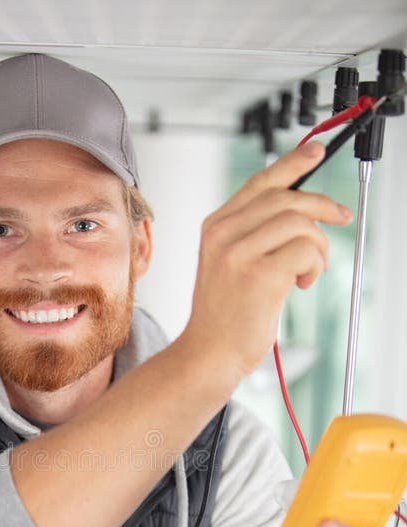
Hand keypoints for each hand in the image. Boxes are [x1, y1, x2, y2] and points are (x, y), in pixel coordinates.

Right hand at [183, 143, 353, 378]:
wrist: (208, 352)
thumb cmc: (224, 313)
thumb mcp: (228, 262)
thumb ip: (252, 233)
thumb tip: (300, 207)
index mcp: (216, 226)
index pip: (261, 182)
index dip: (293, 163)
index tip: (316, 151)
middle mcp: (223, 234)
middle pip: (288, 197)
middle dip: (322, 208)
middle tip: (339, 219)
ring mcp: (239, 253)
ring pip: (301, 222)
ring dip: (318, 247)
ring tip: (308, 271)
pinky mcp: (259, 275)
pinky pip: (306, 251)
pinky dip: (314, 266)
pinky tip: (301, 284)